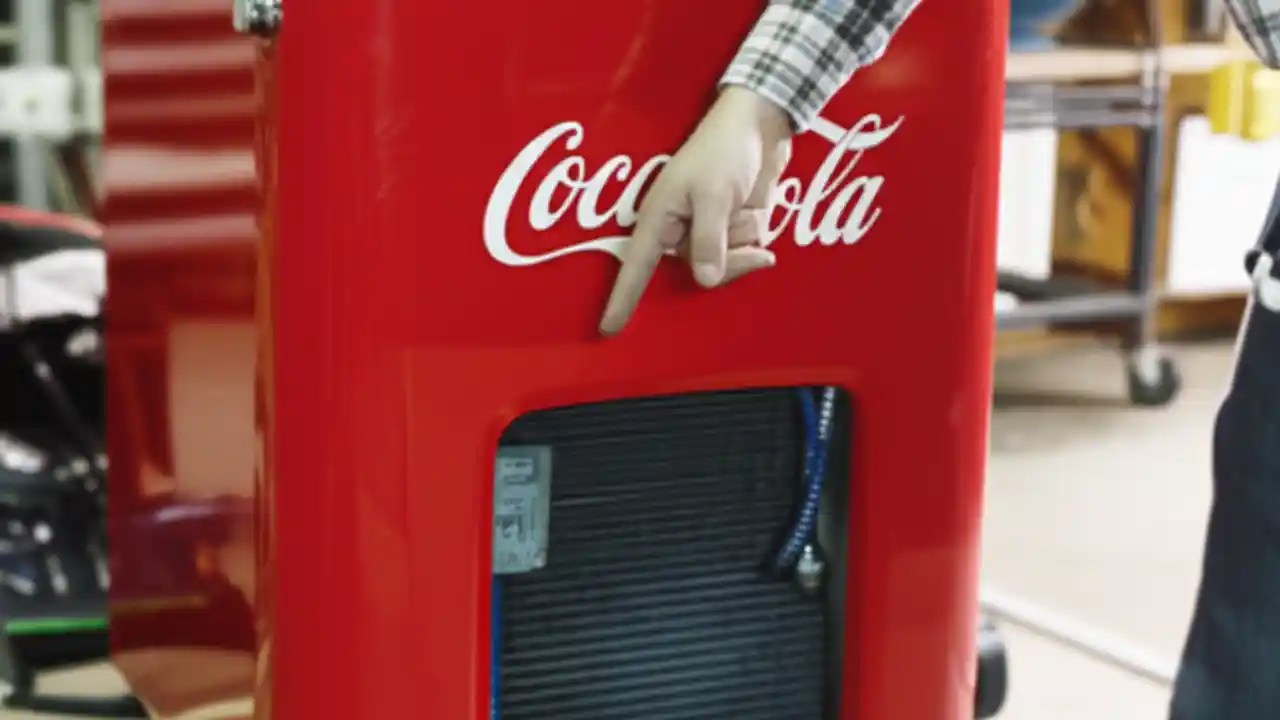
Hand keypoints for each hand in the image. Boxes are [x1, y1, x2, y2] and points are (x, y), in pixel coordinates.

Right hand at [598, 87, 792, 335]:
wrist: (760, 123)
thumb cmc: (724, 150)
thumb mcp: (713, 194)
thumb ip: (707, 240)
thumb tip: (705, 281)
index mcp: (659, 219)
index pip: (635, 268)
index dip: (622, 299)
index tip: (608, 330)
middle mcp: (678, 232)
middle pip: (696, 273)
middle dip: (724, 257)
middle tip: (735, 222)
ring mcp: (707, 234)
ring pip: (725, 266)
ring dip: (742, 239)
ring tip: (742, 206)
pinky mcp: (732, 232)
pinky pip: (744, 255)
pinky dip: (754, 235)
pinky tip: (754, 211)